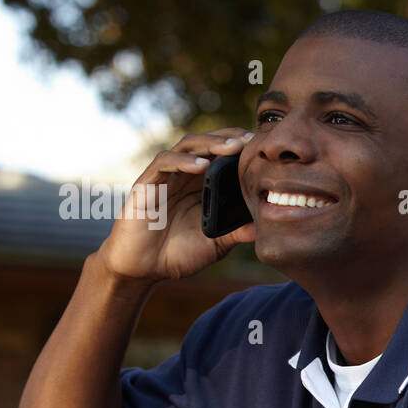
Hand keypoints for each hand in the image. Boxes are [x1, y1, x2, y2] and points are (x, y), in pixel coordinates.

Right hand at [96, 128, 258, 285]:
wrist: (142, 269)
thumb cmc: (176, 254)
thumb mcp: (215, 244)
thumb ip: (237, 233)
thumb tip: (265, 227)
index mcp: (201, 185)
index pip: (221, 155)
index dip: (240, 148)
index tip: (263, 148)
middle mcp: (184, 176)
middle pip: (206, 144)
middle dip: (229, 138)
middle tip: (251, 139)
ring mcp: (165, 178)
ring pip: (187, 147)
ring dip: (210, 143)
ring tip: (232, 146)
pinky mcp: (146, 185)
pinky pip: (163, 164)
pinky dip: (183, 161)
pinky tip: (202, 166)